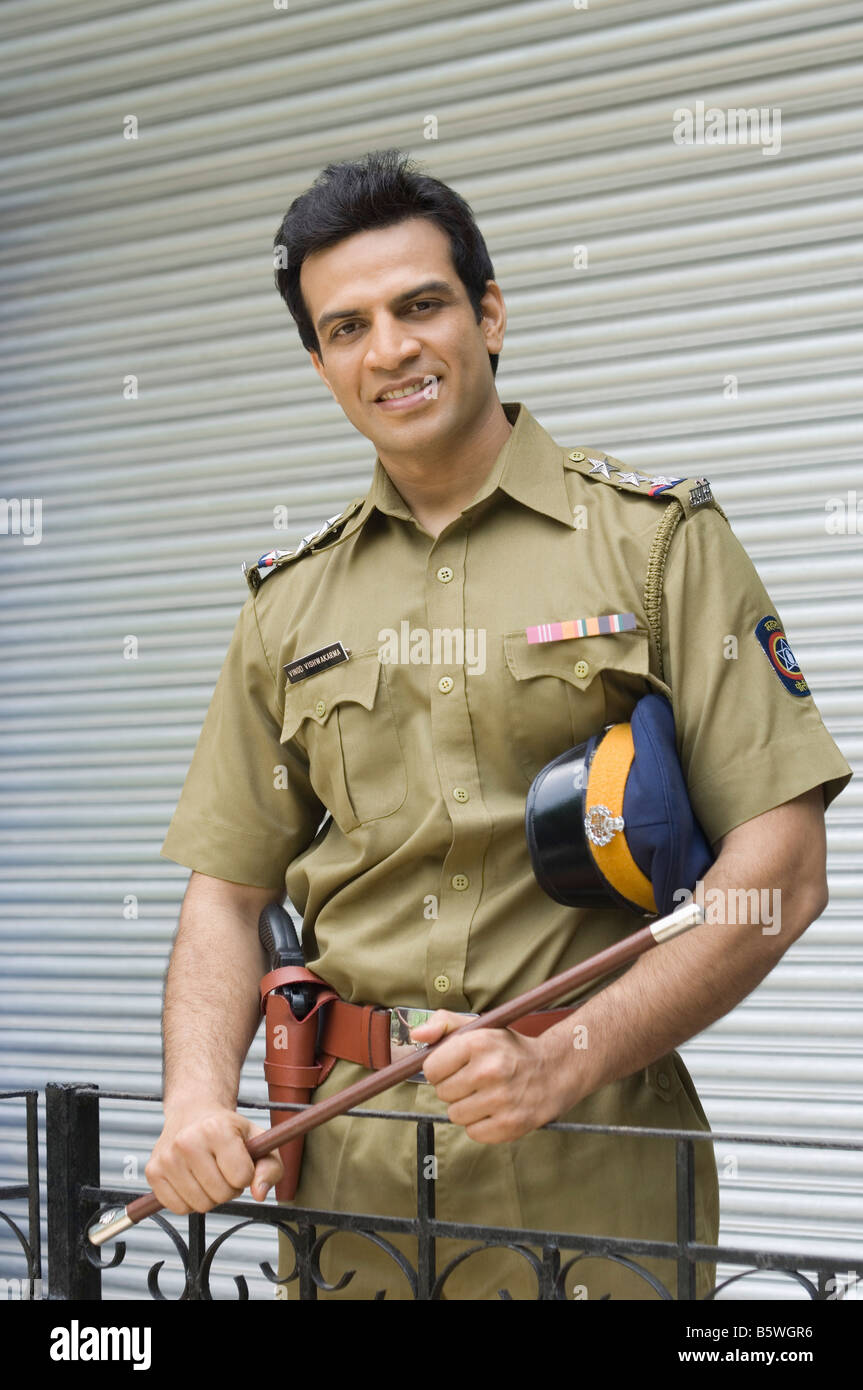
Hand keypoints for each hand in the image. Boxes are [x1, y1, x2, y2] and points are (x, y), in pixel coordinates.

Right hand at [145, 1104, 283, 1214]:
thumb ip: (270, 1168)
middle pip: (221, 1194)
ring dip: (210, 1196)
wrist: (194, 1112)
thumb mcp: (259, 1141)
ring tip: (209, 1172)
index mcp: (216, 1128)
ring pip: (200, 1205)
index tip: (240, 1161)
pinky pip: (179, 1208)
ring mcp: (167, 1157)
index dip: (246, 1175)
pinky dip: (190, 1201)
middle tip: (224, 1168)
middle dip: (229, 1188)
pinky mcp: (153, 1172)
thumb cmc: (229, 1129)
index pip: (242, 1177)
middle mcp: (187, 1141)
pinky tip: (192, 1179)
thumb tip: (260, 1194)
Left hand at [409, 1012, 561, 1142]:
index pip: (431, 1069)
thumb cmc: (510, 1048)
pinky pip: (473, 1133)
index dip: (440, 1068)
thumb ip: (443, 1024)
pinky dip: (480, 1124)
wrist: (554, 1070)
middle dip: (454, 1087)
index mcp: (479, 1043)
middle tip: (475, 1079)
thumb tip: (416, 1035)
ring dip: (465, 1107)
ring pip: (454, 1115)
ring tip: (485, 1094)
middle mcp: (490, 1071)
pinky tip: (494, 1109)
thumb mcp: (479, 1026)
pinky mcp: (510, 1125)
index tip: (455, 1066)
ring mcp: (501, 1100)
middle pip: (442, 1093)